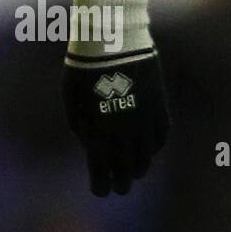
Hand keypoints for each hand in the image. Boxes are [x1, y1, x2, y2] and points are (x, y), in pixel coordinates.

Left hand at [61, 0, 170, 195]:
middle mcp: (122, 134)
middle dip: (121, 183)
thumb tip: (91, 147)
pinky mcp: (159, 109)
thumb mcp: (71, 99)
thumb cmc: (82, 67)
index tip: (100, 191)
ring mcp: (143, 122)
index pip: (101, 172)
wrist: (111, 40)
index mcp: (97, 133)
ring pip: (145, 158)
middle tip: (119, 189)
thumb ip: (79, 127)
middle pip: (125, 171)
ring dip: (139, 169)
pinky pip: (159, 138)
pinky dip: (154, 148)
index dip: (101, 185)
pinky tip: (149, 152)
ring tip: (134, 173)